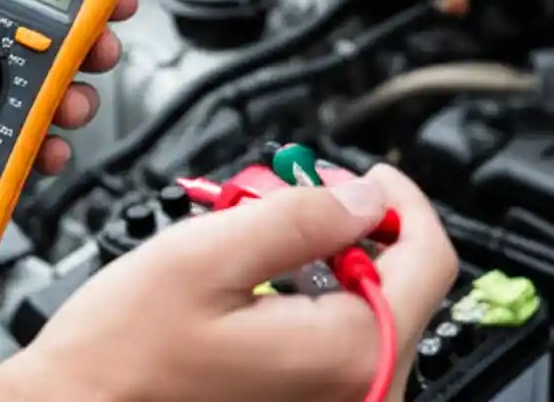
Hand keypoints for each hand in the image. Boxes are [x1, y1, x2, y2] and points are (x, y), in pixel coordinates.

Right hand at [0, 165, 457, 401]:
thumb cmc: (122, 360)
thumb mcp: (207, 256)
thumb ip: (301, 217)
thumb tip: (364, 195)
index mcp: (348, 354)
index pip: (431, 258)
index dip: (401, 199)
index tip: (366, 174)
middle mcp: (357, 392)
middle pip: (402, 283)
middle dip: (352, 225)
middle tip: (293, 195)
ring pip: (369, 308)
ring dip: (326, 259)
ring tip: (261, 237)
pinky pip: (339, 342)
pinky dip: (311, 298)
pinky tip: (260, 284)